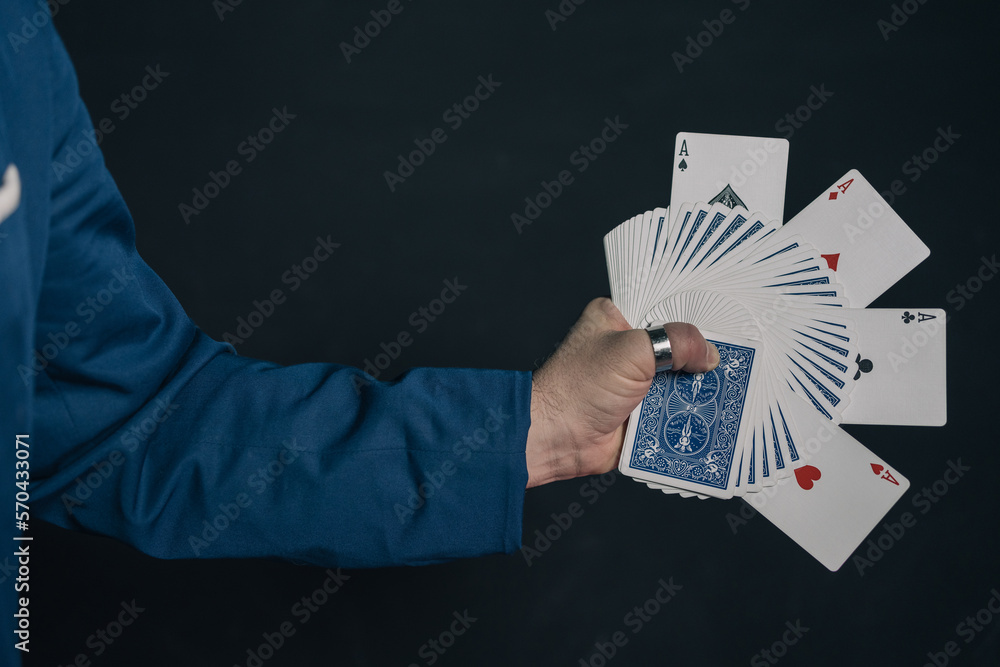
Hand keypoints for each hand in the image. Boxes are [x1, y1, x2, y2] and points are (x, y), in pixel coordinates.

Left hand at [525, 297, 719, 487]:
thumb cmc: (579, 387)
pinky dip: (691, 414)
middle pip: (677, 348)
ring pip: (680, 382)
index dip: (692, 316)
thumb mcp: (631, 350)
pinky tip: (717, 413)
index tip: (726, 322)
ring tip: (734, 389)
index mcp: (617, 319)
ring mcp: (636, 384)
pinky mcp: (642, 414)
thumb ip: (676, 342)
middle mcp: (627, 350)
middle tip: (740, 360)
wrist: (557, 438)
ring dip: (700, 390)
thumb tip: (710, 354)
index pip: (663, 309)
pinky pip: (674, 411)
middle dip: (703, 358)